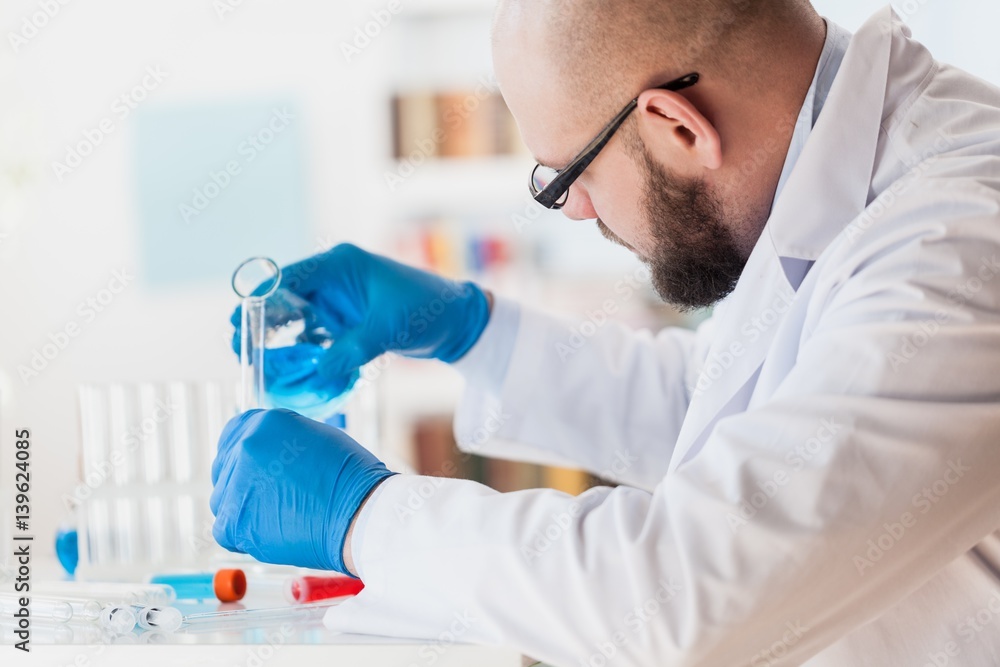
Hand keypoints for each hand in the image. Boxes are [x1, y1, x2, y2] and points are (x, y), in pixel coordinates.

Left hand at [210, 409, 394, 573]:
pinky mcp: (236, 521)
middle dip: (243, 479)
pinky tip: (269, 530)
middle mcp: (246, 448)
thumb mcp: (315, 436)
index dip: (241, 450)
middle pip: (224, 465)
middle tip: (272, 495)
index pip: (232, 432)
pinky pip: (224, 528)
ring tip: (278, 513)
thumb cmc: (350, 477)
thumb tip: (264, 448)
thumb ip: (281, 439)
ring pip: (222, 498)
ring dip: (243, 506)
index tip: (252, 466)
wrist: (359, 514)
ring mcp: (237, 485)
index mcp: (266, 423)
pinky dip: (242, 533)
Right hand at [230, 243, 490, 394]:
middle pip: (285, 299)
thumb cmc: (428, 310)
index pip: (288, 277)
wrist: (457, 322)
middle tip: (241, 350)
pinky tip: (291, 374)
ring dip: (280, 341)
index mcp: (340, 265)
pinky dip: (303, 353)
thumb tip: (319, 374)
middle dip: (262, 323)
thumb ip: (353, 349)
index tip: (242, 324)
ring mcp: (339, 302)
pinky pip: (315, 337)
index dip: (261, 300)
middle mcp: (334, 280)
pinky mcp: (346, 323)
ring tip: (258, 364)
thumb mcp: (389, 328)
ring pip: (297, 320)